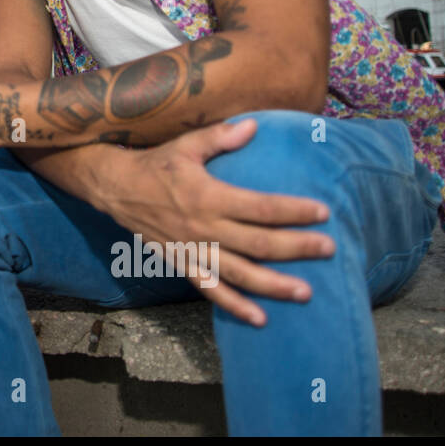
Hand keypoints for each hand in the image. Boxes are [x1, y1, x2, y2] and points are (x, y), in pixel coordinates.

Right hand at [91, 118, 334, 326]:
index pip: (261, 207)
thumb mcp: (186, 145)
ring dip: (273, 285)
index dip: (294, 211)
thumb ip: (220, 136)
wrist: (115, 188)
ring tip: (305, 293)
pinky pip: (210, 289)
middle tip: (329, 250)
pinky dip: (234, 305)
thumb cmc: (156, 163)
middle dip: (297, 248)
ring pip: (239, 273)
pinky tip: (260, 318)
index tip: (323, 213)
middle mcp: (203, 227)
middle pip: (258, 243)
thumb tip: (253, 126)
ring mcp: (192, 250)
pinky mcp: (182, 263)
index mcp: (208, 195)